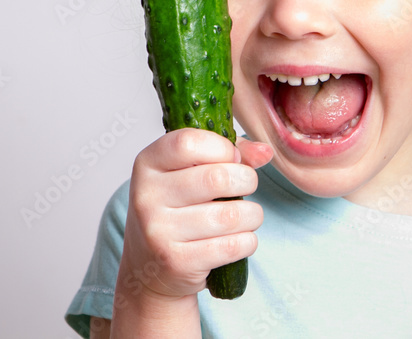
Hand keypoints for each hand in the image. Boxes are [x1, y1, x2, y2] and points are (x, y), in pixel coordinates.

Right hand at [116, 129, 273, 302]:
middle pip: (217, 178)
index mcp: (147, 163)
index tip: (233, 158)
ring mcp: (159, 231)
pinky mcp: (177, 262)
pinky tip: (239, 239)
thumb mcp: (189, 172)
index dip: (223, 148)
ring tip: (246, 216)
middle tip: (246, 185)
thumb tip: (265, 151)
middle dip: (247, 180)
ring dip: (252, 215)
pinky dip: (247, 241)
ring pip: (231, 215)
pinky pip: (232, 246)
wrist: (148, 268)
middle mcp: (146, 196)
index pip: (188, 143)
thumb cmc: (176, 210)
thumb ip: (228, 153)